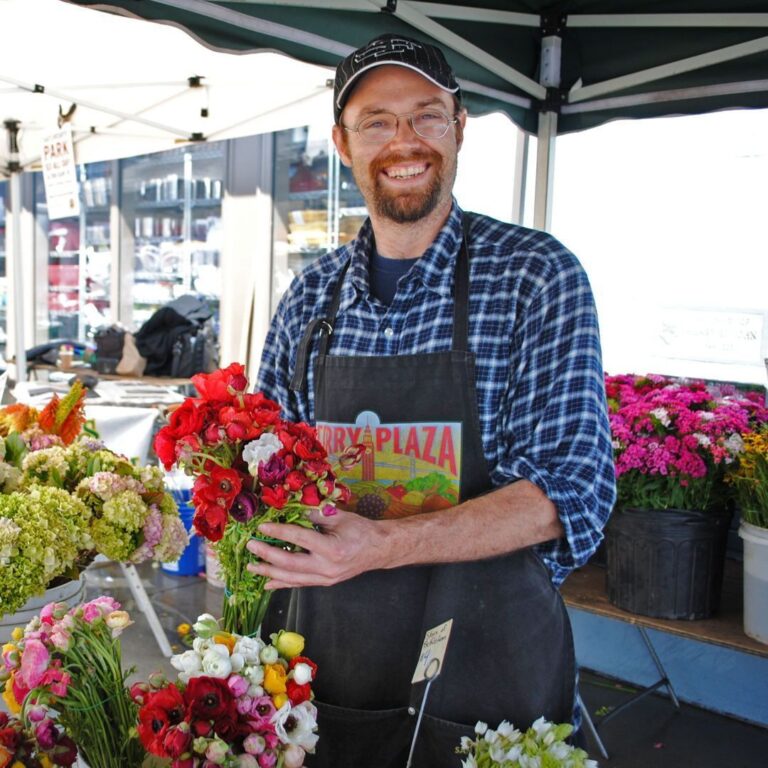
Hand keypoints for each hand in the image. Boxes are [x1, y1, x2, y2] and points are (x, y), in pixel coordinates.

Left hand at [245, 507, 390, 588]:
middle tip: (250, 546)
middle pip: (290, 564)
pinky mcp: (324, 583)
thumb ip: (315, 514)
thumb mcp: (339, 517)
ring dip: (269, 572)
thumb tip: (291, 509)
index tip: (262, 526)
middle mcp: (326, 568)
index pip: (298, 539)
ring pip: (292, 578)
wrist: (379, 549)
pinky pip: (299, 584)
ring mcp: (325, 579)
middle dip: (267, 555)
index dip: (278, 531)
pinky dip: (282, 583)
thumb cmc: (361, 530)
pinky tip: (267, 583)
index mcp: (331, 549)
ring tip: (252, 567)